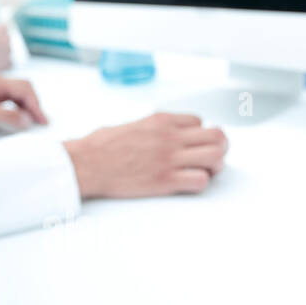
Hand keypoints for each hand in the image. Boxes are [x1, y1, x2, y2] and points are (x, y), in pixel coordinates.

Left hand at [0, 73, 46, 135]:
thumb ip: (6, 116)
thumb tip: (27, 120)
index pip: (24, 89)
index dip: (35, 105)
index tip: (42, 120)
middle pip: (25, 89)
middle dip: (35, 105)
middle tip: (42, 122)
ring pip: (20, 95)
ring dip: (29, 107)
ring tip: (34, 122)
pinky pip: (13, 101)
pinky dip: (21, 109)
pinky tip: (22, 119)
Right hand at [63, 112, 227, 198]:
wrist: (86, 163)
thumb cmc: (101, 147)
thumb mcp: (131, 125)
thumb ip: (153, 128)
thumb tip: (160, 134)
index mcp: (161, 120)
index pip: (199, 121)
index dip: (199, 134)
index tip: (192, 144)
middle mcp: (170, 137)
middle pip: (217, 136)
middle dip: (219, 148)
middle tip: (211, 158)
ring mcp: (169, 158)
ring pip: (215, 156)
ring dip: (215, 166)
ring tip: (204, 171)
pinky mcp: (165, 180)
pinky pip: (200, 180)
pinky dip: (200, 183)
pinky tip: (189, 184)